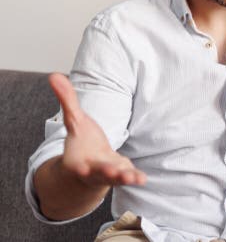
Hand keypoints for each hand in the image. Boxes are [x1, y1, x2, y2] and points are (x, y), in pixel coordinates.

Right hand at [48, 73, 145, 187]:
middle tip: (115, 173)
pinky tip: (142, 178)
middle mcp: (92, 171)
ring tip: (137, 178)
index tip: (80, 169)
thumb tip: (53, 75)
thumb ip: (67, 100)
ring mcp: (107, 175)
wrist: (90, 163)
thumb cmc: (81, 142)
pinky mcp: (121, 174)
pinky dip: (135, 177)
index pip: (76, 165)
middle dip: (107, 173)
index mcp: (76, 162)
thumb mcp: (74, 120)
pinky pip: (128, 176)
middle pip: (99, 173)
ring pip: (116, 177)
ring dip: (125, 177)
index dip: (78, 168)